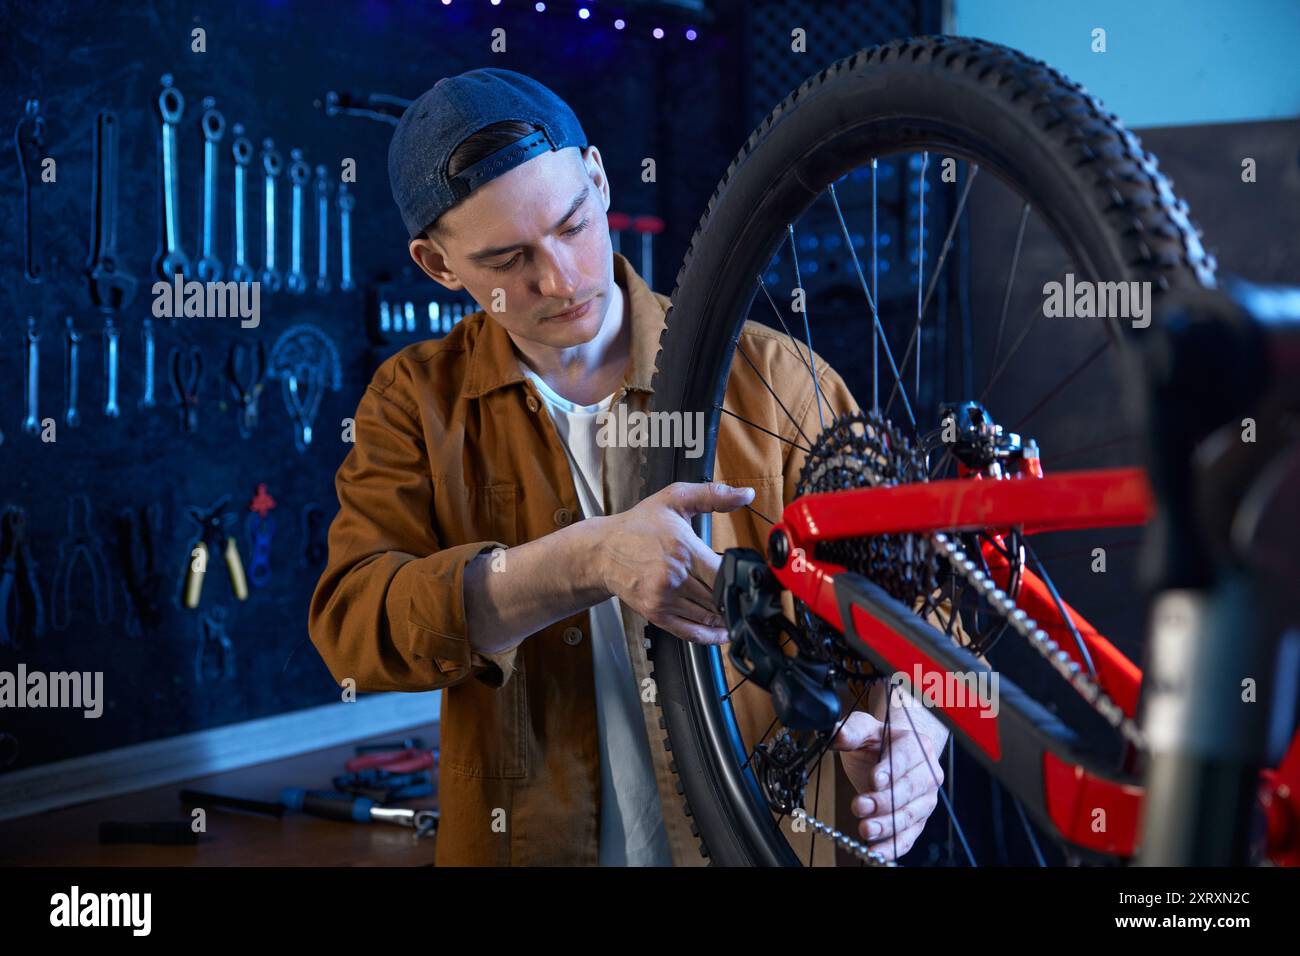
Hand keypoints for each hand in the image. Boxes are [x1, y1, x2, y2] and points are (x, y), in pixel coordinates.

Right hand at [598, 481, 754, 643]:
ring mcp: (664, 599)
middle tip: (750, 595)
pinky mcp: (656, 614)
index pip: (725, 574)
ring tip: (738, 610)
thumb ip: (712, 495)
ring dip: (728, 618)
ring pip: (708, 617)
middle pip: (720, 598)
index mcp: (683, 550)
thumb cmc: (638, 526)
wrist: (603, 551)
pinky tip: (722, 632)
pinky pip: (690, 632)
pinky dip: (710, 636)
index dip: (743, 578)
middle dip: (738, 598)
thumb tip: (745, 494)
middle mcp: (674, 578)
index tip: (751, 576)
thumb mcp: (674, 499)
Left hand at [829, 709, 944, 860]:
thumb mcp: (863, 729)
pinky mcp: (918, 820)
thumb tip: (836, 735)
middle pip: (909, 789)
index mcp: (917, 745)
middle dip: (884, 801)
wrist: (887, 755)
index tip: (875, 779)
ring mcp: (925, 799)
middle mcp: (928, 773)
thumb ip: (851, 731)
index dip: (891, 770)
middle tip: (861, 805)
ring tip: (865, 829)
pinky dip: (893, 846)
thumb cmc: (876, 742)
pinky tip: (876, 852)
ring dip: (887, 825)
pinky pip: (908, 836)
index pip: (906, 757)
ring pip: (910, 816)